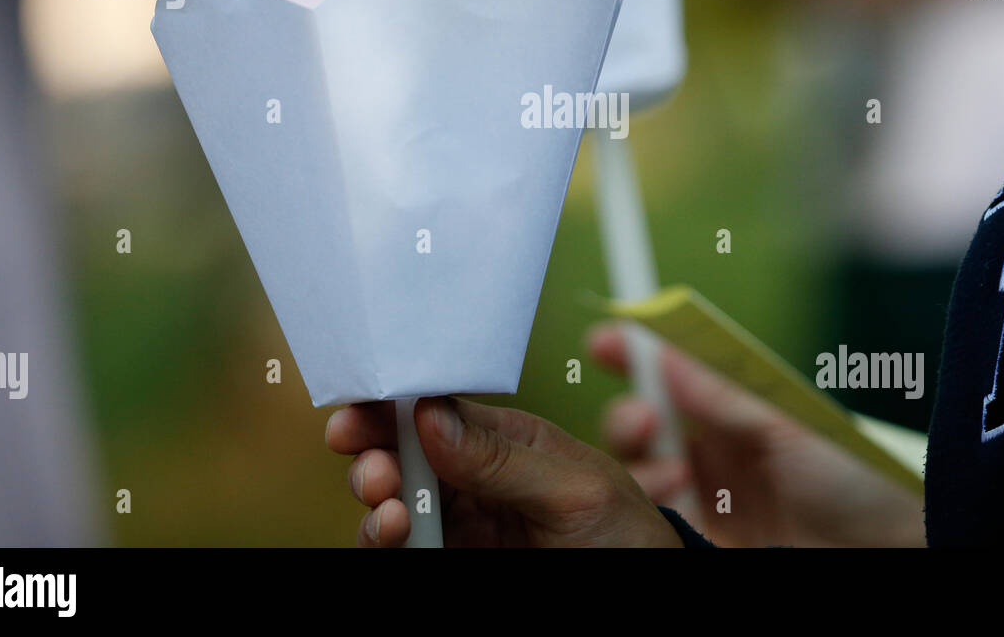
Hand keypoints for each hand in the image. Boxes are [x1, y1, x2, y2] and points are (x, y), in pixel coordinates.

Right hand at [325, 397, 682, 547]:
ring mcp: (460, 524)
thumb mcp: (576, 488)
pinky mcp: (450, 561)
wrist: (643, 603)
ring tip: (385, 501)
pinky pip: (400, 547)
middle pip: (401, 450)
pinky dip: (382, 536)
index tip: (361, 402)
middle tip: (367, 456)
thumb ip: (501, 457)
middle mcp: (474, 477)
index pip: (438, 407)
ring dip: (375, 493)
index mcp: (507, 440)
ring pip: (391, 499)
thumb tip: (429, 414)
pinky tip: (393, 531)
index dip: (395, 399)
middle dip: (374, 445)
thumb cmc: (627, 537)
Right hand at [588, 323, 925, 546]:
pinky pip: (653, 513)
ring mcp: (707, 492)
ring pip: (640, 466)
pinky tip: (675, 497)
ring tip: (672, 470)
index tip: (604, 342)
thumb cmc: (857, 478)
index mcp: (736, 406)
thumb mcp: (789, 423)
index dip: (634, 353)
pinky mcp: (700, 536)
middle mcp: (715, 445)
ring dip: (639, 460)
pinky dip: (650, 501)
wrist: (888, 552)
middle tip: (640, 419)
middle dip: (626, 412)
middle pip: (643, 420)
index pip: (672, 370)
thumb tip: (665, 350)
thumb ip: (724, 391)